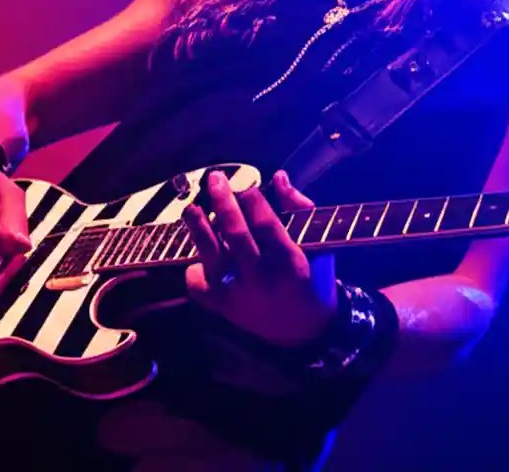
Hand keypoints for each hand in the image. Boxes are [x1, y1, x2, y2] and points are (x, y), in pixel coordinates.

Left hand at [183, 170, 336, 347]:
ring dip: (198, 228)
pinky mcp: (222, 307)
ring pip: (211, 255)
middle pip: (235, 234)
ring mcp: (238, 294)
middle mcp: (262, 278)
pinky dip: (194, 266)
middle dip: (223, 202)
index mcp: (289, 261)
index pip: (265, 223)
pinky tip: (200, 255)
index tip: (246, 187)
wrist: (304, 330)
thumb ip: (298, 208)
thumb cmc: (312, 278)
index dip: (252, 199)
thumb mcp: (317, 244)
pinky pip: (198, 283)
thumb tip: (278, 177)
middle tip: (215, 179)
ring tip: (191, 208)